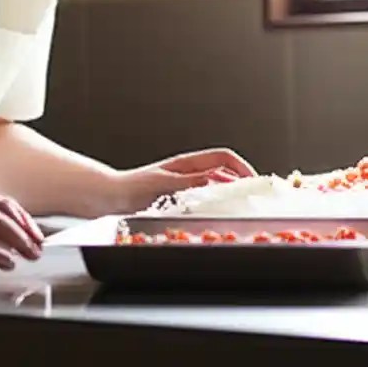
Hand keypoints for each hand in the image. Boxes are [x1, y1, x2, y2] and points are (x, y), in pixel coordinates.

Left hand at [110, 147, 257, 213]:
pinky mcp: (178, 196)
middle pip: (224, 169)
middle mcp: (187, 171)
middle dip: (241, 178)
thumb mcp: (163, 183)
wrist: (112, 196)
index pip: (223, 157)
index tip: (253, 180)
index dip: (241, 166)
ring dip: (231, 190)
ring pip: (216, 183)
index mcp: (186, 163)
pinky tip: (218, 211)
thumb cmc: (132, 187)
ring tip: (242, 202)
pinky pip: (205, 196)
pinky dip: (216, 201)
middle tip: (255, 193)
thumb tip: (214, 178)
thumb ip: (188, 181)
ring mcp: (183, 183)